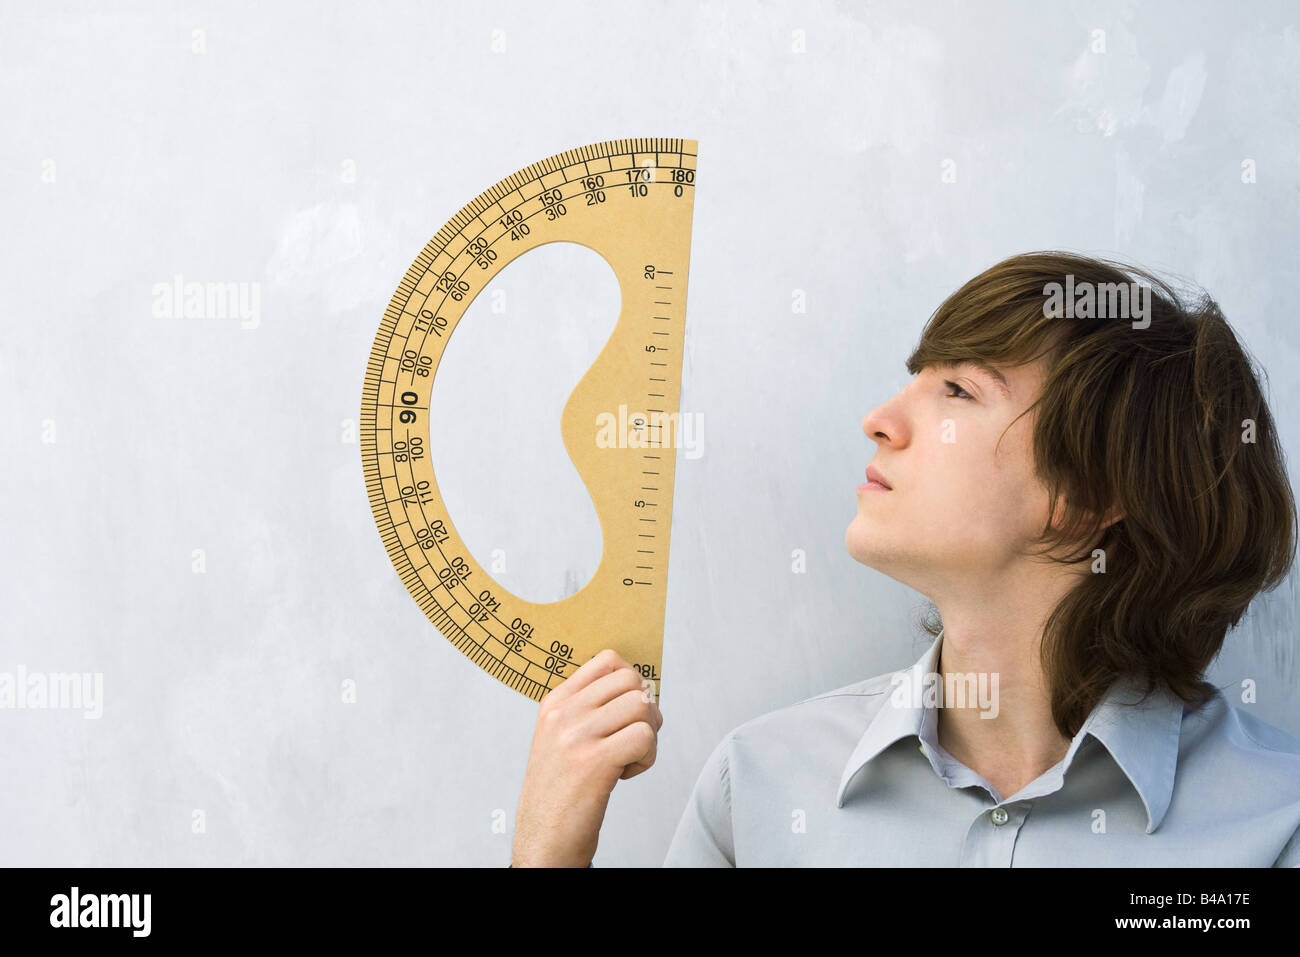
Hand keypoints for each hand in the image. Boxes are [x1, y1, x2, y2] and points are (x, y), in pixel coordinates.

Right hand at [511, 649, 662, 866]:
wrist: (542, 842)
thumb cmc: (559, 793)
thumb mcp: (559, 740)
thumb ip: (587, 710)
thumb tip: (639, 687)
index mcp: (554, 703)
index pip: (607, 661)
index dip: (630, 684)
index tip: (625, 712)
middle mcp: (563, 714)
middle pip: (630, 680)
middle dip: (644, 708)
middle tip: (632, 737)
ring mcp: (577, 735)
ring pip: (642, 705)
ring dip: (648, 734)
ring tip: (628, 756)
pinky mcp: (595, 761)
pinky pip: (645, 737)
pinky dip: (648, 757)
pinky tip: (626, 773)